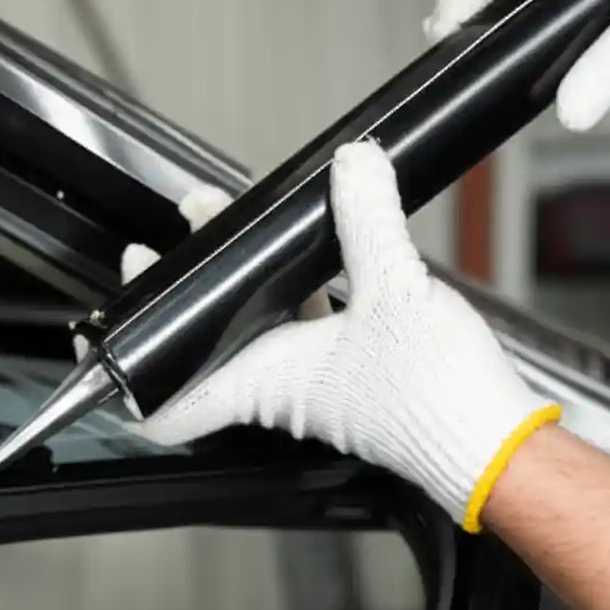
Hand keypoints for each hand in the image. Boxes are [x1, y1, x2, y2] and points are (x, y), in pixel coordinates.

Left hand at [129, 142, 558, 530]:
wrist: (493, 444)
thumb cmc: (437, 398)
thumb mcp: (394, 283)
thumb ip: (367, 217)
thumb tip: (354, 165)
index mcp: (267, 380)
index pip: (171, 403)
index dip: (133, 370)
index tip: (116, 329)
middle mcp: (283, 392)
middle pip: (215, 338)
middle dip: (199, 278)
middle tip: (193, 224)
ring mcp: (318, 389)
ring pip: (264, 328)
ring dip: (252, 280)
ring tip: (247, 224)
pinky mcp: (355, 381)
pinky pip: (309, 332)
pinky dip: (301, 294)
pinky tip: (324, 257)